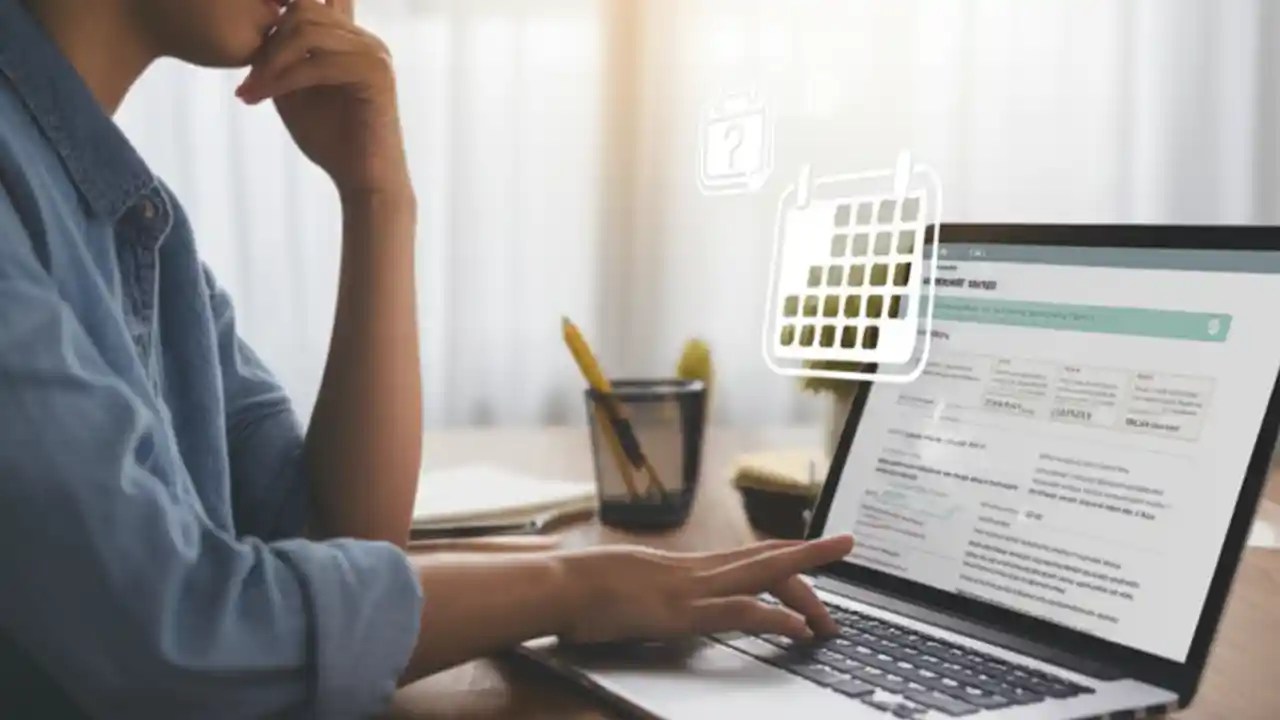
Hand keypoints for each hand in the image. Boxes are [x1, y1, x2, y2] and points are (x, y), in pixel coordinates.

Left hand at [236, 0, 409, 197]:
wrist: (364, 181)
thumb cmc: (331, 141)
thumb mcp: (293, 91)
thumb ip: (280, 59)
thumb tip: (251, 32)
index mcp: (351, 40)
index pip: (313, 5)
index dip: (280, 12)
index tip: (254, 55)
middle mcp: (366, 40)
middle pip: (303, 10)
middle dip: (267, 42)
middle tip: (248, 78)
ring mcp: (373, 54)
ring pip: (307, 31)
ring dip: (271, 60)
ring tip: (252, 89)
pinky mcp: (374, 74)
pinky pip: (316, 63)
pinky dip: (282, 79)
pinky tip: (259, 97)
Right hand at [555, 534, 854, 644]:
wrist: (558, 585)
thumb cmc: (581, 589)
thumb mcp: (628, 587)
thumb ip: (653, 592)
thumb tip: (661, 602)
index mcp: (687, 567)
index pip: (749, 554)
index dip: (786, 551)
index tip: (814, 550)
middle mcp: (698, 570)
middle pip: (768, 557)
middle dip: (812, 555)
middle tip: (846, 548)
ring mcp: (693, 589)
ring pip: (765, 574)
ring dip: (809, 581)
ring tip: (838, 598)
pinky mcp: (684, 613)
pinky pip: (740, 611)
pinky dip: (776, 618)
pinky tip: (800, 629)